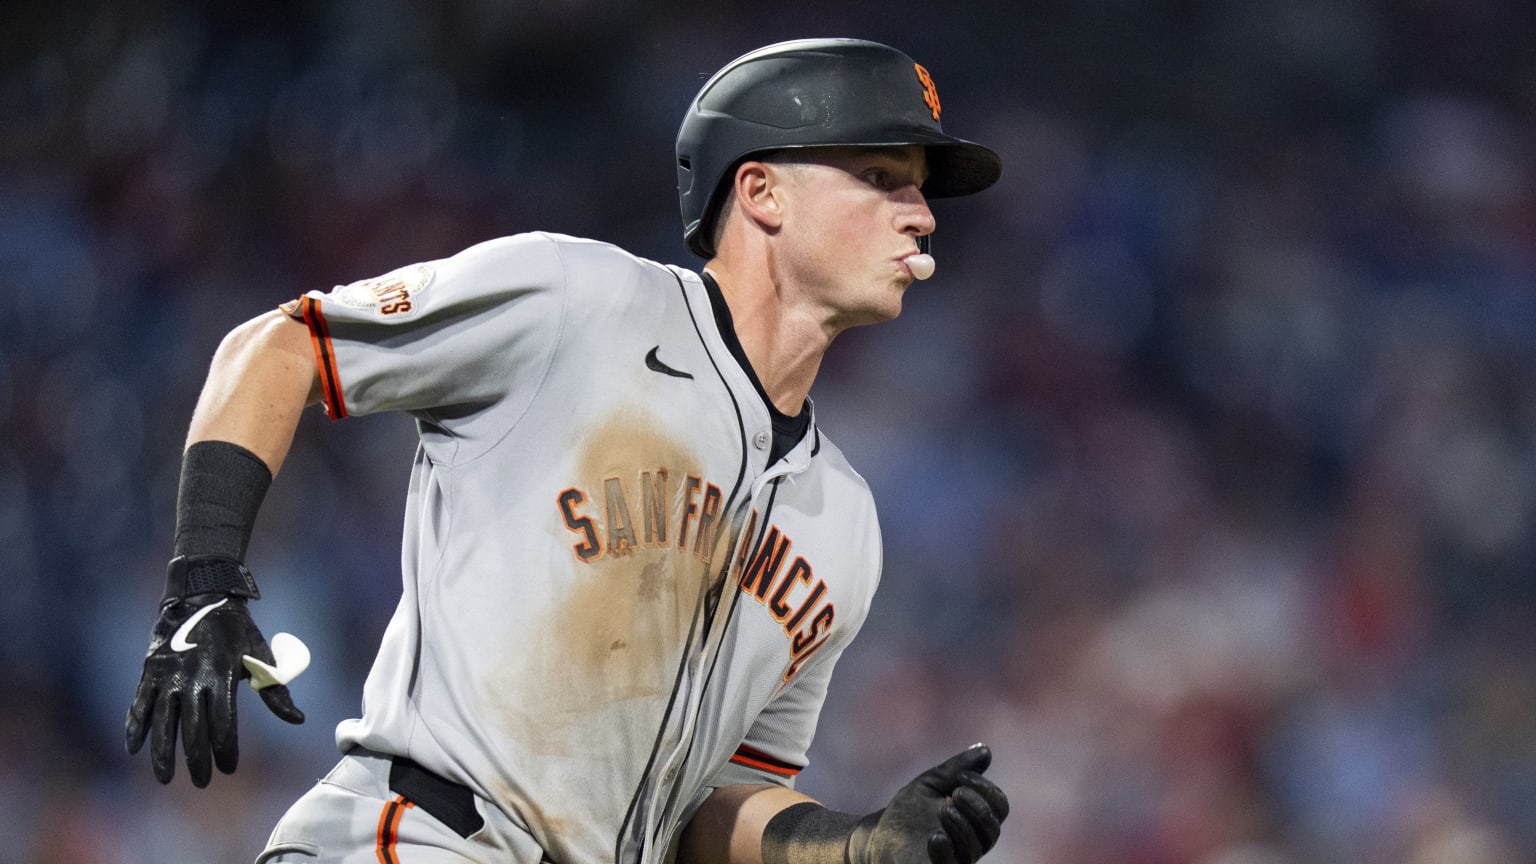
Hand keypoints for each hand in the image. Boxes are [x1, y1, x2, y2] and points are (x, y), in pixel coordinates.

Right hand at [125, 593, 304, 785]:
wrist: (203, 596)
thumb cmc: (237, 631)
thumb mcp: (260, 656)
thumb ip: (275, 691)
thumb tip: (297, 720)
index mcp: (222, 676)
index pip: (223, 724)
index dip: (226, 750)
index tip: (229, 769)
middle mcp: (192, 679)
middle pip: (193, 729)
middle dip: (197, 759)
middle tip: (202, 782)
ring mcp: (167, 676)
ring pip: (162, 722)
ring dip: (163, 752)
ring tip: (165, 778)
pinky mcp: (150, 671)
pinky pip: (139, 704)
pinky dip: (135, 726)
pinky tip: (134, 749)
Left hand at [849, 744, 1009, 863]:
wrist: (881, 833)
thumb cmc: (910, 810)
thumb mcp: (932, 783)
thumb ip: (957, 768)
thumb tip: (985, 750)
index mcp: (975, 819)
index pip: (999, 807)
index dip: (987, 789)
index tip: (962, 777)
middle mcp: (972, 841)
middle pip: (992, 829)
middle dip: (977, 806)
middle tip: (955, 793)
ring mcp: (956, 858)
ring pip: (975, 847)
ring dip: (962, 824)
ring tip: (943, 809)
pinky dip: (945, 850)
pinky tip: (935, 836)